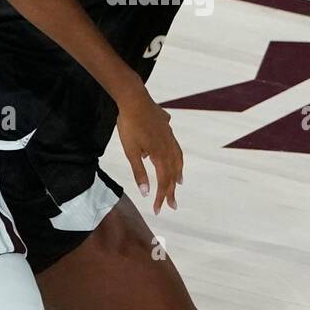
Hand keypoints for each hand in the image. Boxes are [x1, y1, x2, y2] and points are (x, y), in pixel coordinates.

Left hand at [116, 90, 183, 213]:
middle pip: (172, 173)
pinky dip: (175, 155)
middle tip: (172, 205)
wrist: (134, 99)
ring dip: (178, 172)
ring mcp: (169, 136)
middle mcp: (168, 147)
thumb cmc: (130, 126)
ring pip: (177, 158)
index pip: (163, 181)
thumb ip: (139, 172)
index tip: (159, 210)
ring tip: (179, 182)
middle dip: (171, 190)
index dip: (161, 197)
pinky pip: (174, 145)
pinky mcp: (166, 127)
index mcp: (160, 155)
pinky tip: (171, 153)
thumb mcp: (131, 152)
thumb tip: (146, 193)